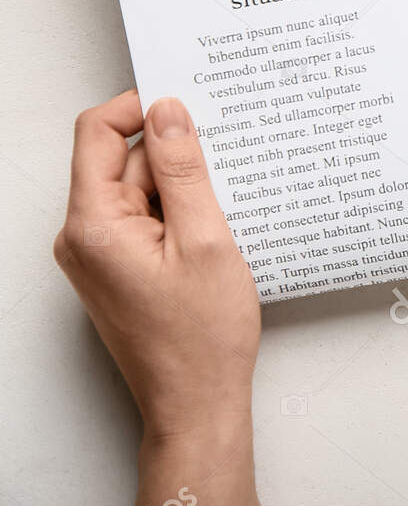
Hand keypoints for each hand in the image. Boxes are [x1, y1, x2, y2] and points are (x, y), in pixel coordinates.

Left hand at [55, 91, 262, 505]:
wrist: (196, 402)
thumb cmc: (201, 338)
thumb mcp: (205, 240)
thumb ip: (183, 171)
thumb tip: (168, 113)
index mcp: (93, 226)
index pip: (97, 134)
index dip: (140, 109)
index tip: (186, 102)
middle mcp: (83, 238)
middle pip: (122, 162)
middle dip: (173, 155)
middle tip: (226, 165)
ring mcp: (98, 255)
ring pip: (138, 191)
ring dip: (182, 189)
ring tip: (226, 214)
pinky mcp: (117, 269)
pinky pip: (144, 220)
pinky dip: (179, 215)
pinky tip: (214, 233)